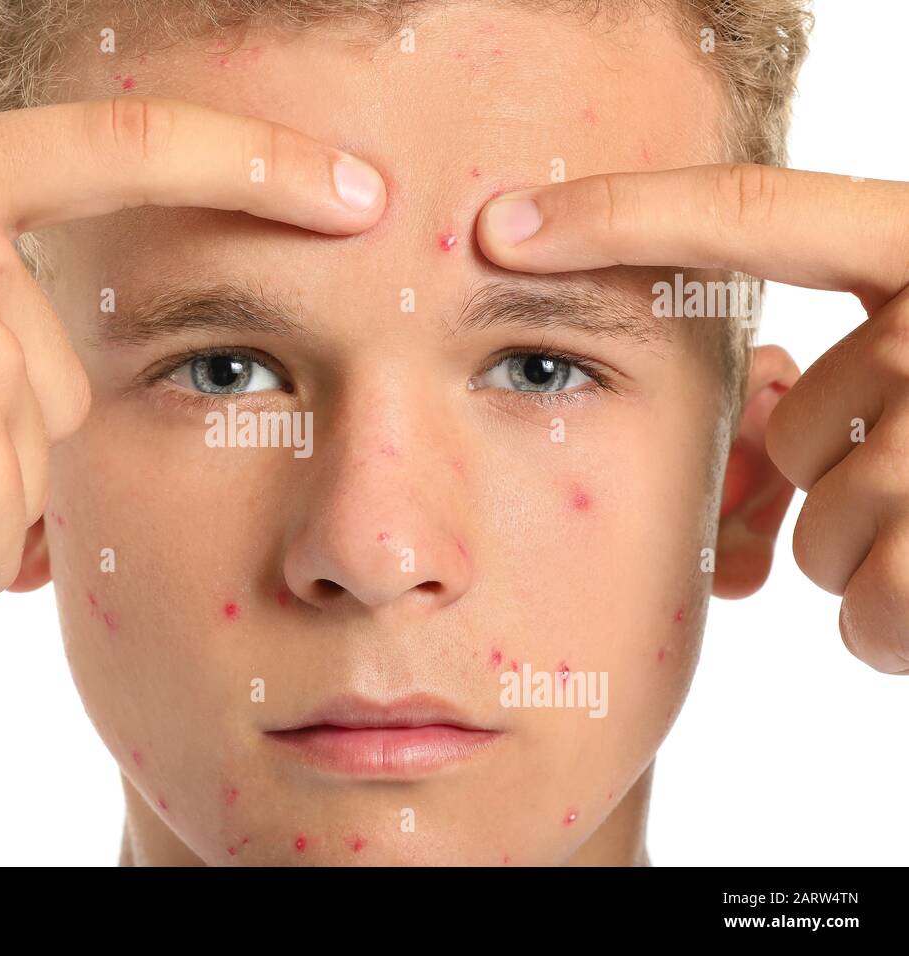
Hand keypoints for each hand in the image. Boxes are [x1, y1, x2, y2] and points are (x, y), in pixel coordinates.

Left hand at [476, 163, 908, 672]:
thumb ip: (855, 384)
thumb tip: (755, 450)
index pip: (755, 213)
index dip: (623, 215)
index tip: (502, 225)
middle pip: (797, 428)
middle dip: (819, 481)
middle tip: (903, 492)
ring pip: (824, 532)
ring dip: (863, 562)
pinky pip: (870, 612)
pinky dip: (895, 634)